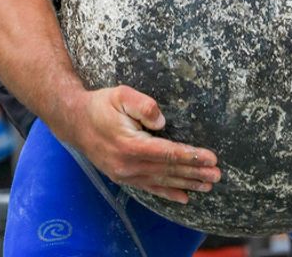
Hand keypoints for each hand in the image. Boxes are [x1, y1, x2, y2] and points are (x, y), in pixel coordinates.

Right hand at [66, 86, 220, 203]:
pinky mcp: (122, 177)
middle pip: (168, 170)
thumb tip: (162, 121)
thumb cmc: (100, 105)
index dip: (191, 156)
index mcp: (130, 145)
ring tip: (207, 186)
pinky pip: (149, 187)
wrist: (74, 121)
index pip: (168, 153)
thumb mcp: (121, 95)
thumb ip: (143, 105)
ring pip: (162, 181)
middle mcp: (128, 164)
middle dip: (195, 173)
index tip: (211, 158)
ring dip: (186, 184)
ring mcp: (124, 174)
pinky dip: (168, 193)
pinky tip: (183, 197)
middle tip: (217, 175)